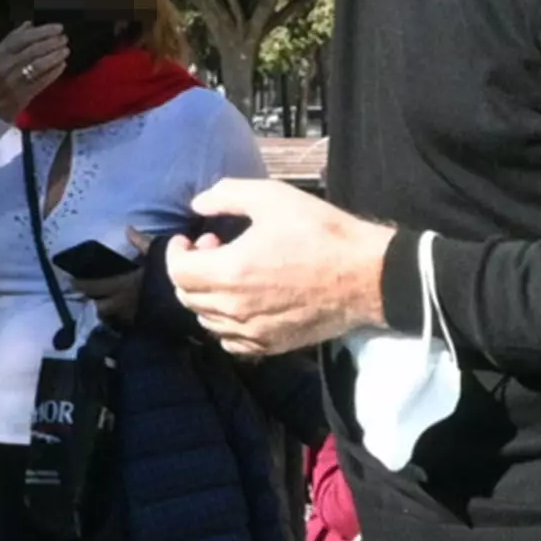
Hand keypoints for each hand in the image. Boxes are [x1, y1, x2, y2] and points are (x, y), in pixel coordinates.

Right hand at [0, 20, 67, 125]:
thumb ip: (12, 39)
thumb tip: (30, 24)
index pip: (24, 37)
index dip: (44, 31)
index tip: (59, 28)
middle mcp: (6, 65)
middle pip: (34, 50)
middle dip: (52, 43)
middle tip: (64, 39)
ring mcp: (14, 80)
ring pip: (39, 65)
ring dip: (55, 56)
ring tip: (65, 51)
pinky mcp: (22, 94)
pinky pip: (41, 81)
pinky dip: (54, 72)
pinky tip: (62, 66)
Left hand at [165, 176, 391, 356]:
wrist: (365, 276)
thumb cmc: (321, 233)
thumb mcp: (273, 197)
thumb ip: (227, 195)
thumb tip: (197, 204)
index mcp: (230, 272)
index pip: (178, 272)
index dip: (176, 252)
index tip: (188, 238)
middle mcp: (234, 309)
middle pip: (187, 297)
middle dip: (191, 269)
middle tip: (214, 247)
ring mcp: (252, 332)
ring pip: (206, 320)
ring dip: (207, 295)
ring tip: (231, 271)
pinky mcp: (270, 345)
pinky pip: (230, 341)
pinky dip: (225, 322)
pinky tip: (243, 302)